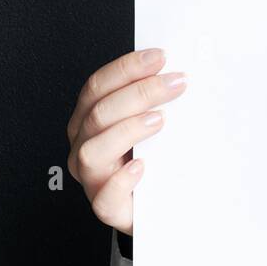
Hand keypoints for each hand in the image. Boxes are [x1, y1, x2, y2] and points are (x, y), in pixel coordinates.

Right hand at [66, 48, 186, 234]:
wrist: (164, 207)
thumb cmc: (159, 162)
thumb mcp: (158, 126)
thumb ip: (159, 102)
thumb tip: (180, 73)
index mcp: (92, 121)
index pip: (98, 87)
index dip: (127, 68)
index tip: (160, 56)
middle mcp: (86, 146)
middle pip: (98, 114)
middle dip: (138, 93)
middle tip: (176, 84)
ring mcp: (93, 179)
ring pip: (93, 151)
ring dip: (127, 130)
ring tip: (159, 120)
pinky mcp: (108, 208)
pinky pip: (104, 197)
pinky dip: (122, 179)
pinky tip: (142, 166)